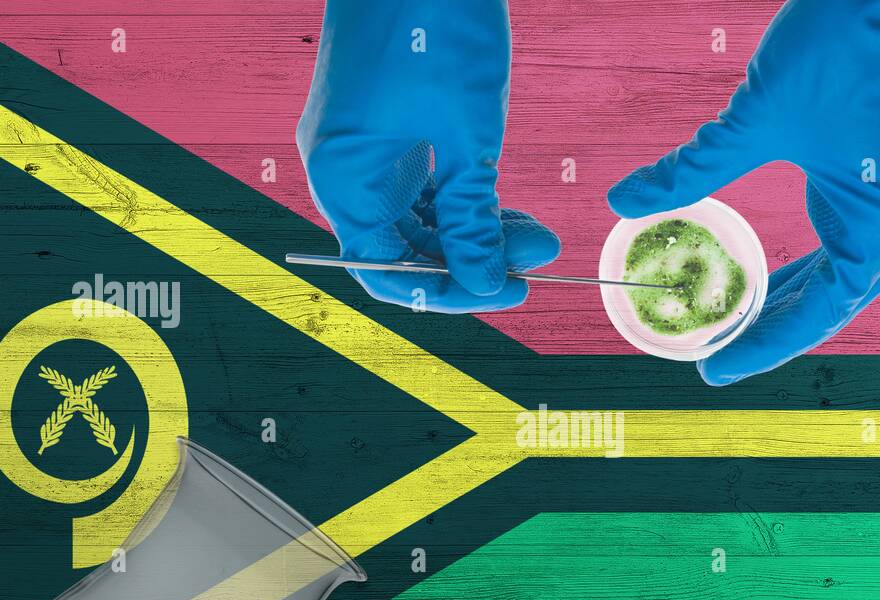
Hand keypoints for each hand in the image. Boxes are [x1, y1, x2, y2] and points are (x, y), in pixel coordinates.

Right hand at [297, 0, 559, 313]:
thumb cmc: (434, 26)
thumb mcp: (466, 138)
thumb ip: (472, 219)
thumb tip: (485, 285)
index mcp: (344, 180)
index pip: (387, 272)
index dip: (447, 293)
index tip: (507, 291)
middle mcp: (341, 170)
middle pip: (404, 248)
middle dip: (473, 258)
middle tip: (537, 259)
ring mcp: (360, 147)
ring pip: (417, 218)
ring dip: (474, 230)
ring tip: (537, 234)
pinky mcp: (381, 126)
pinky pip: (417, 184)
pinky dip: (461, 198)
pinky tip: (505, 205)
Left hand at [608, 0, 879, 383]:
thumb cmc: (835, 47)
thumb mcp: (753, 118)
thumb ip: (691, 169)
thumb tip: (622, 199)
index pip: (817, 314)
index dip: (763, 347)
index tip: (713, 369)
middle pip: (831, 305)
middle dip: (771, 331)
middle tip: (715, 357)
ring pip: (841, 279)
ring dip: (790, 302)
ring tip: (734, 326)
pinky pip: (848, 246)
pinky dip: (809, 268)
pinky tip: (768, 280)